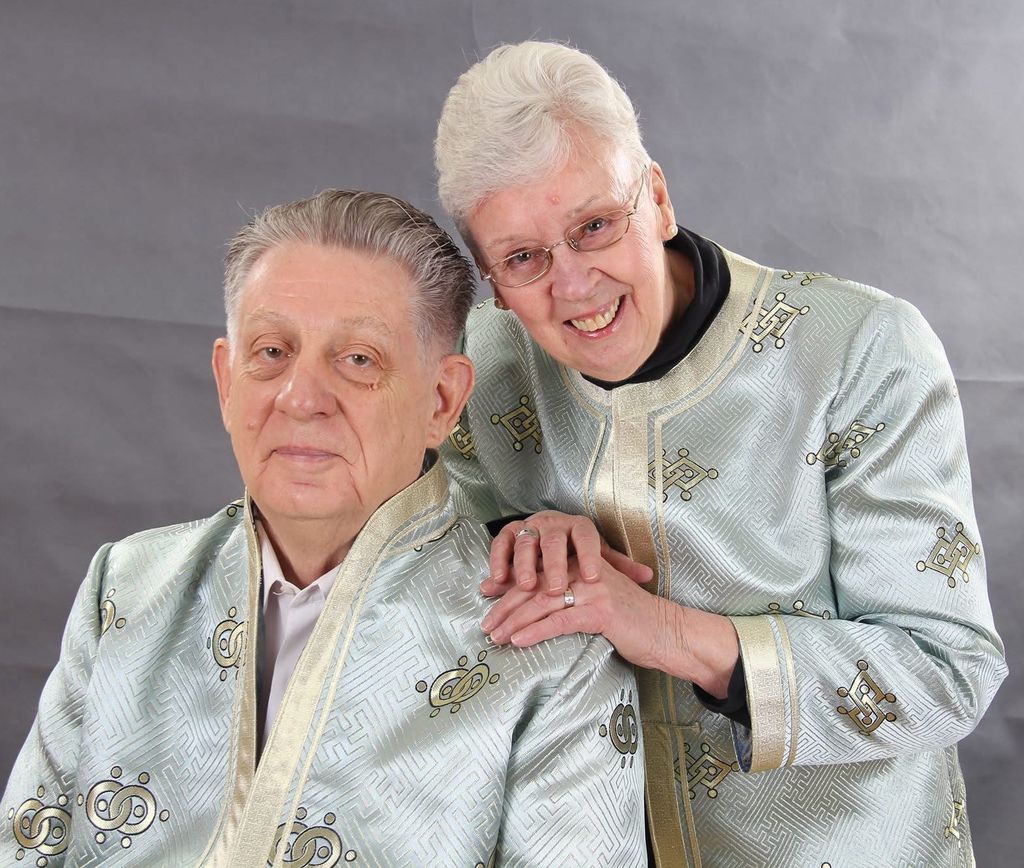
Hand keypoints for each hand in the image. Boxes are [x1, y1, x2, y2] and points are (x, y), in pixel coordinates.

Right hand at [482, 511, 652, 596]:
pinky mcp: (509, 532)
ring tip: (525, 586)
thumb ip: (618, 566)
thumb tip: (648, 575)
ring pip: (526, 541)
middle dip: (553, 565)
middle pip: (553, 541)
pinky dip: (499, 560)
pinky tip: (498, 580)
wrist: (550, 532)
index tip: (592, 578)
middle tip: (555, 589)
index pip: (586, 538)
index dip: (589, 557)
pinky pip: (501, 543)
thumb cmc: (576, 550)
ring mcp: (530, 526)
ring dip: (523, 564)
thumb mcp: (597, 555)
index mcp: (579, 527)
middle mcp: (554, 523)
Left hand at [482, 553, 739, 697]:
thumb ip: (565, 597)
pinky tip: (517, 641)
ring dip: (513, 621)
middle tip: (486, 627)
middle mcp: (585, 570)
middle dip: (505, 608)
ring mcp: (593, 588)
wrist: (667, 632)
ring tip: (494, 637)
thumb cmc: (630, 622)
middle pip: (534, 587)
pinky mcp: (600, 610)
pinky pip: (558, 621)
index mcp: (581, 564)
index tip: (489, 609)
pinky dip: (534, 632)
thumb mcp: (594, 603)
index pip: (537, 576)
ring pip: (541, 603)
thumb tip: (526, 606)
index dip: (510, 593)